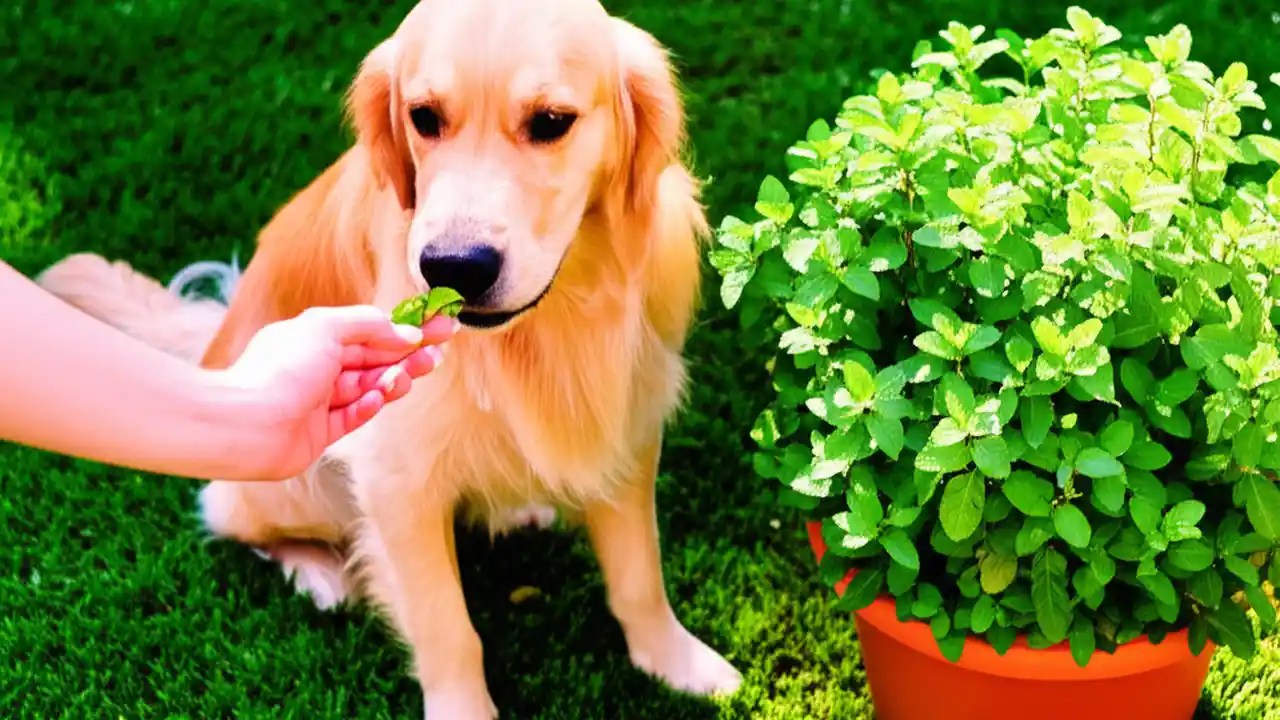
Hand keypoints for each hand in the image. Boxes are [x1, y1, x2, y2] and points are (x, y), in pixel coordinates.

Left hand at [215, 305, 456, 479]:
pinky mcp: (319, 433)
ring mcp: (318, 401)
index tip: (439, 326)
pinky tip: (378, 400)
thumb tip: (405, 333)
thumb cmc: (278, 369)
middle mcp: (317, 367)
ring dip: (392, 381)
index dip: (406, 328)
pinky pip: (352, 417)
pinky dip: (368, 407)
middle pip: (373, 359)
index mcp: (316, 337)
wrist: (245, 424)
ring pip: (367, 388)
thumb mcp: (324, 327)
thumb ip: (368, 325)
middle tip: (438, 355)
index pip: (370, 330)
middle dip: (407, 356)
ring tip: (410, 378)